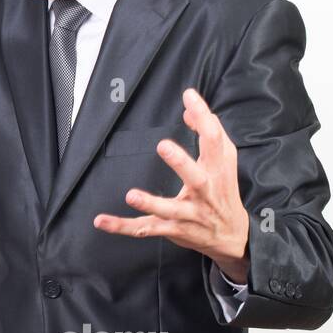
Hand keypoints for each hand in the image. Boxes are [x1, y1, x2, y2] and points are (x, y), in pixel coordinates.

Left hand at [92, 88, 249, 282]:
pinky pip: (145, 228)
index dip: (204, 117)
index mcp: (217, 170)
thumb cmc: (223, 190)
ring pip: (169, 210)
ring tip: (132, 195)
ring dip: (151, 203)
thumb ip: (209, 132)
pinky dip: (122, 226)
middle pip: (195, 177)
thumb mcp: (223, 161)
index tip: (189, 96)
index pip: (214, 140)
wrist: (231, 236)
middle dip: (181, 163)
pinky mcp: (172, 229)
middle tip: (163, 145)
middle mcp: (204, 192)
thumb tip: (189, 108)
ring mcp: (188, 213)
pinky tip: (101, 221)